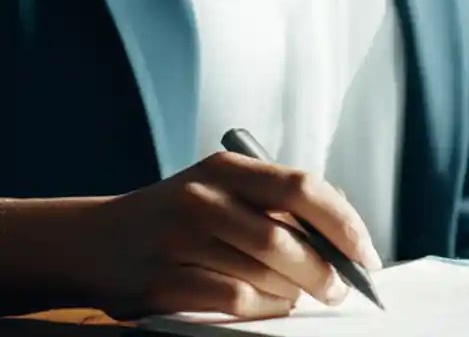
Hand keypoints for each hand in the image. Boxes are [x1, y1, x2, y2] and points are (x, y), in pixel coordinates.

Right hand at [77, 152, 381, 319]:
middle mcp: (202, 196)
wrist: (94, 240)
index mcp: (228, 168)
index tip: (366, 254)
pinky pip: (234, 301)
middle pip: (286, 240)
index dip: (343, 224)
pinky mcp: (161, 281)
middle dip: (324, 272)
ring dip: (293, 292)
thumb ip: (280, 206)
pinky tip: (267, 305)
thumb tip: (348, 242)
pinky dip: (262, 308)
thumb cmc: (181, 217)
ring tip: (297, 295)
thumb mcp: (225, 190)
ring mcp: (178, 239)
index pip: (303, 188)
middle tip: (339, 289)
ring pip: (264, 274)